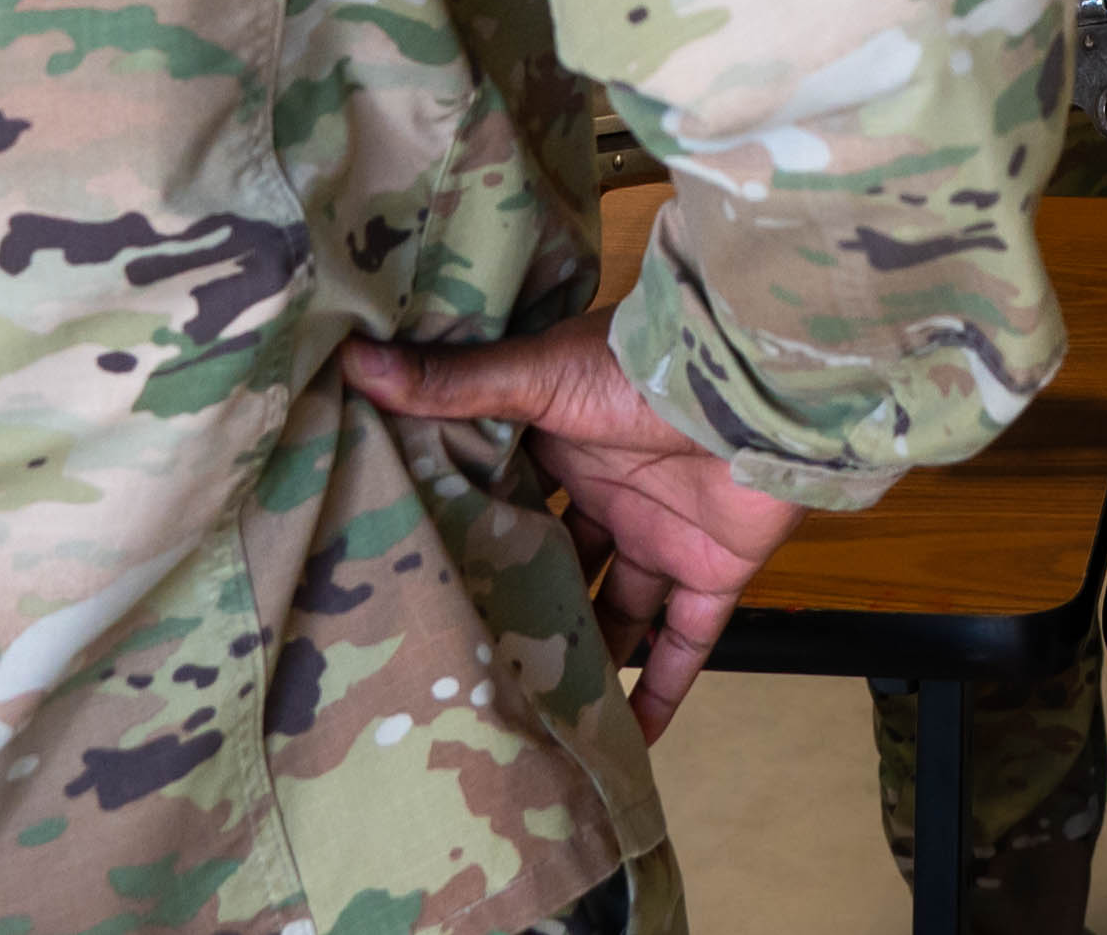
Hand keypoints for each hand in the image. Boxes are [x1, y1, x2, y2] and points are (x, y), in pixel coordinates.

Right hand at [343, 308, 802, 740]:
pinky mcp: (715, 572)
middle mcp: (613, 492)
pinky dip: (662, 695)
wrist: (754, 386)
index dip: (471, 533)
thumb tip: (352, 361)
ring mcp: (666, 534)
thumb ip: (454, 384)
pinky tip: (627, 744)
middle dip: (523, 608)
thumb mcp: (537, 377)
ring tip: (527, 718)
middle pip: (562, 563)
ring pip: (618, 614)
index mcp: (568, 443)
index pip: (511, 495)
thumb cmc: (641, 371)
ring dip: (585, 661)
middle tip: (465, 667)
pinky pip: (687, 647)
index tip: (419, 579)